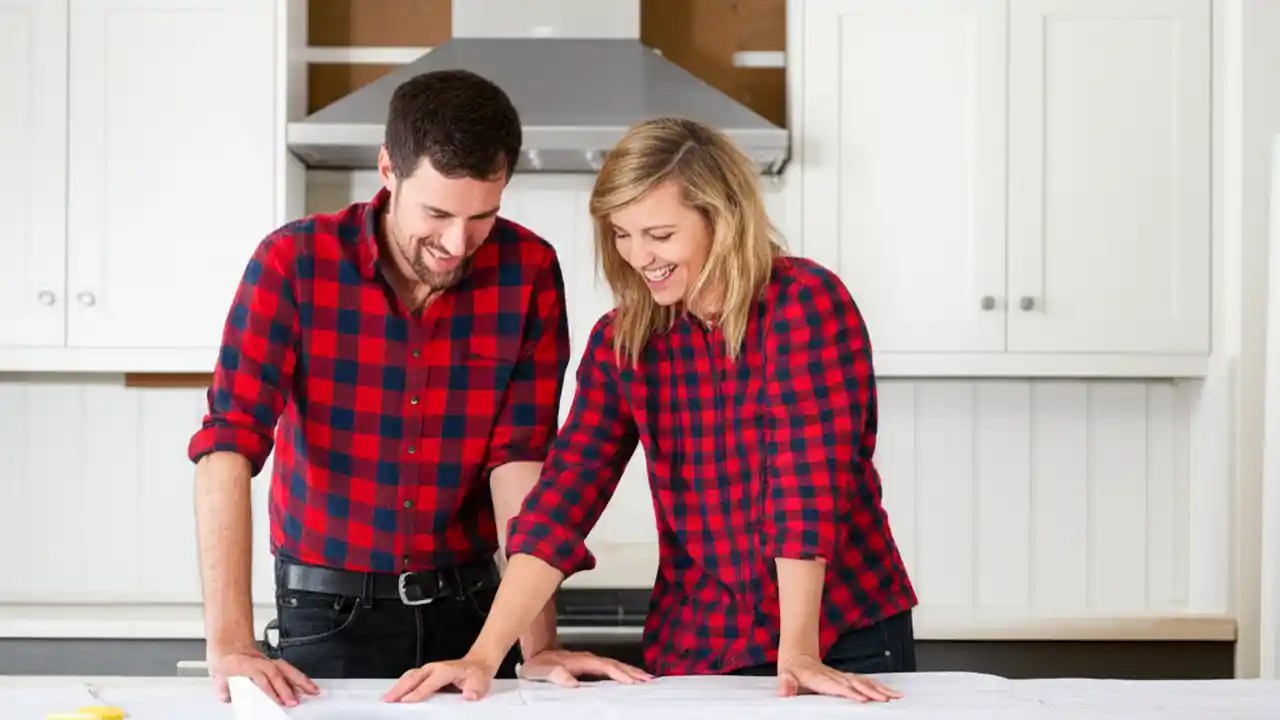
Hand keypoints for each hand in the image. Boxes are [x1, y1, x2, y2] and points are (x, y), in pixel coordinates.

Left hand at [208, 646, 318, 706]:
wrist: (229, 645)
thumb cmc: (225, 661)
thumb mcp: (217, 675)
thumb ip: (223, 688)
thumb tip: (228, 694)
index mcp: (245, 664)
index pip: (261, 676)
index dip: (270, 689)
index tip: (278, 700)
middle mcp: (260, 661)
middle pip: (277, 672)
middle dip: (287, 688)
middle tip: (294, 702)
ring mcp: (269, 661)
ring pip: (287, 669)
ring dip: (301, 681)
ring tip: (312, 692)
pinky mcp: (275, 664)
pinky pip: (290, 669)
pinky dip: (301, 677)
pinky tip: (308, 685)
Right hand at [382, 656, 497, 702]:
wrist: (478, 664)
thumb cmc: (476, 674)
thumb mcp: (480, 683)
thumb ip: (474, 690)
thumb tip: (469, 696)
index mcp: (445, 671)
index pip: (428, 683)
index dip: (417, 693)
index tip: (406, 701)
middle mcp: (435, 668)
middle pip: (413, 677)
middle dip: (399, 688)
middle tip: (388, 700)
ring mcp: (429, 670)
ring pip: (409, 677)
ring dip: (397, 686)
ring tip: (387, 698)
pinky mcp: (426, 673)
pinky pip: (411, 678)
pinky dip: (401, 685)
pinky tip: (396, 693)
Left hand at [518, 648, 653, 687]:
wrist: (536, 655)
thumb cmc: (539, 664)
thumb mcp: (542, 671)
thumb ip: (556, 674)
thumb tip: (572, 682)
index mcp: (580, 661)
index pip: (605, 667)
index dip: (619, 673)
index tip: (631, 680)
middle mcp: (588, 659)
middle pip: (616, 664)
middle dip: (633, 671)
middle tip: (649, 680)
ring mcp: (591, 661)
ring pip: (616, 664)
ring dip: (632, 671)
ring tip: (646, 678)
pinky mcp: (591, 665)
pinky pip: (612, 667)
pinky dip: (624, 671)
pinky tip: (630, 677)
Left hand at [777, 654, 901, 701]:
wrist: (798, 657)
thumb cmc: (793, 672)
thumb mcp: (785, 676)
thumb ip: (786, 684)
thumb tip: (784, 691)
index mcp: (819, 678)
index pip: (836, 686)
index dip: (849, 692)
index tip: (862, 698)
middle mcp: (834, 676)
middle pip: (855, 683)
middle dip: (871, 691)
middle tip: (885, 699)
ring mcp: (842, 676)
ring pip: (864, 682)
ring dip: (880, 689)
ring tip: (895, 696)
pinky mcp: (847, 678)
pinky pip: (865, 682)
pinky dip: (879, 687)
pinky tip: (890, 692)